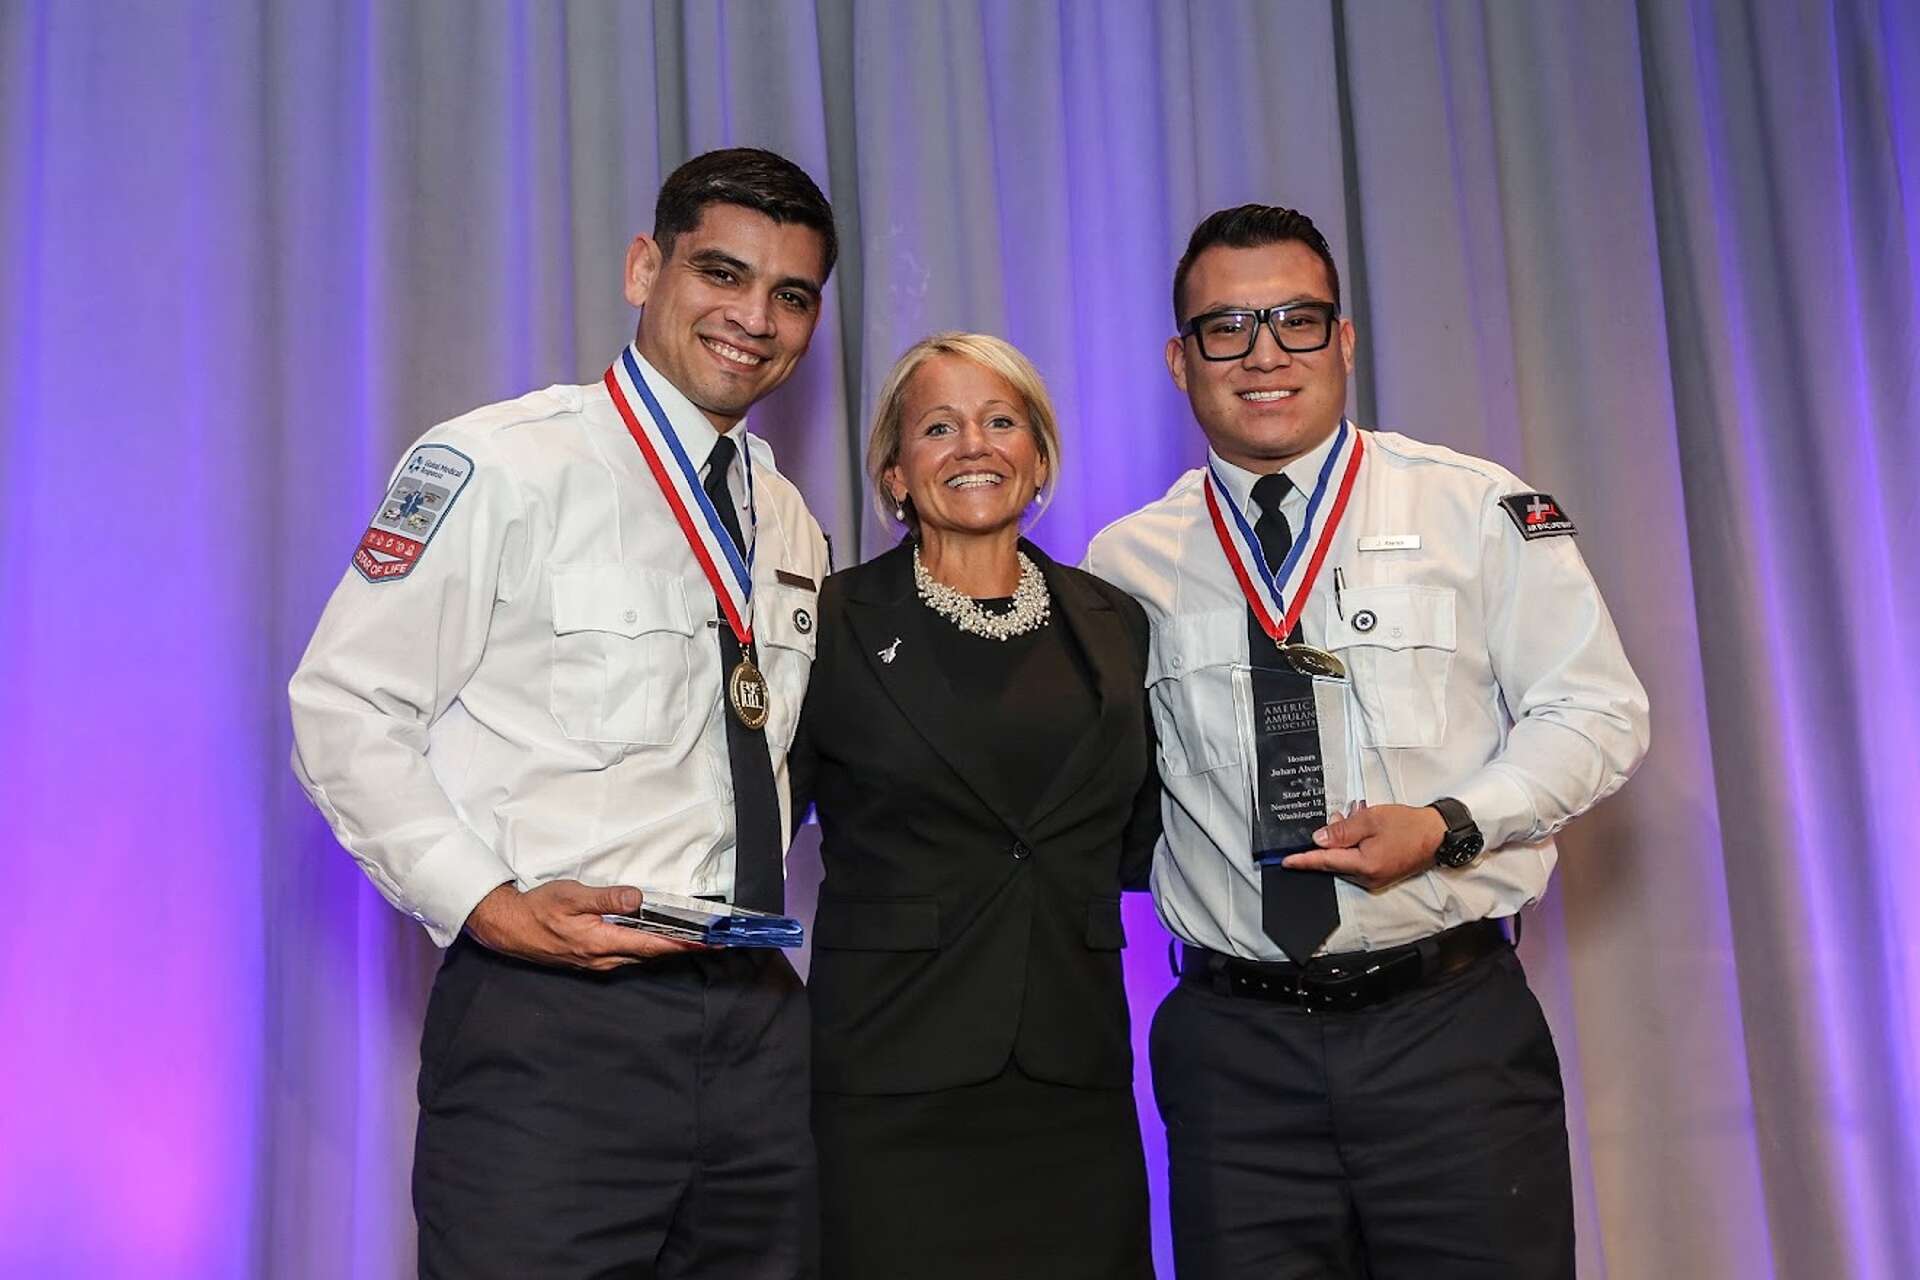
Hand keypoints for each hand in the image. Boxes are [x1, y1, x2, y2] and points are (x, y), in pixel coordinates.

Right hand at [463, 880, 705, 970]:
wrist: (510, 929)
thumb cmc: (539, 909)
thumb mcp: (572, 896)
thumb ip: (606, 899)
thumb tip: (638, 899)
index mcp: (602, 943)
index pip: (654, 945)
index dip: (685, 944)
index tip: (711, 942)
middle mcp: (604, 959)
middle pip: (652, 954)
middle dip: (684, 947)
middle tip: (714, 941)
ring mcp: (598, 962)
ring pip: (641, 956)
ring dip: (667, 948)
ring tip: (694, 939)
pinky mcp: (592, 960)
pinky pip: (628, 955)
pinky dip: (647, 947)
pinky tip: (656, 940)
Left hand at [1279, 801, 1446, 890]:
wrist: (1438, 835)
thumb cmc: (1407, 825)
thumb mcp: (1370, 819)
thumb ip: (1342, 830)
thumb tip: (1318, 839)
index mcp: (1364, 865)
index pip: (1325, 861)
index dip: (1303, 860)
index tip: (1285, 862)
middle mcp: (1368, 878)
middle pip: (1334, 862)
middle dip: (1326, 843)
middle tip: (1331, 819)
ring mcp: (1375, 879)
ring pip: (1346, 862)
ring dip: (1342, 843)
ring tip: (1350, 817)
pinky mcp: (1381, 875)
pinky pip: (1358, 863)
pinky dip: (1353, 848)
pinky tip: (1358, 830)